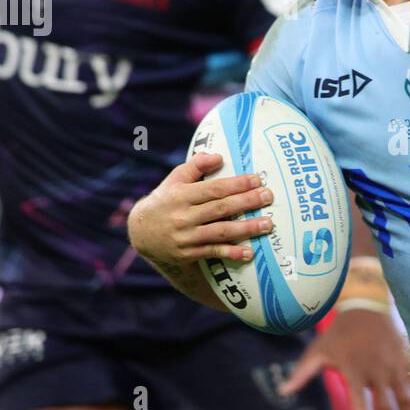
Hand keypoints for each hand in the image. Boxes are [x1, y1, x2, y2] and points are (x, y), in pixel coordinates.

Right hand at [127, 152, 272, 267]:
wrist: (141, 232)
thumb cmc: (165, 200)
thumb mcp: (174, 180)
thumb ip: (195, 166)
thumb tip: (218, 156)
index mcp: (180, 195)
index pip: (213, 188)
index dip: (236, 184)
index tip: (256, 180)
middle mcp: (183, 216)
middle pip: (220, 208)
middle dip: (246, 202)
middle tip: (268, 197)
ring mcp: (186, 237)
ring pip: (220, 231)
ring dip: (246, 228)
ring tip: (267, 224)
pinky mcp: (188, 254)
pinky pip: (213, 252)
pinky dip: (231, 252)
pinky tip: (249, 252)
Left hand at [281, 308, 409, 409]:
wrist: (366, 307)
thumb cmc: (339, 333)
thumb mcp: (318, 350)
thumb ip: (302, 372)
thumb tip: (283, 391)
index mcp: (354, 370)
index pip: (360, 400)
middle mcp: (376, 370)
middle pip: (385, 405)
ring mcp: (394, 366)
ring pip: (404, 398)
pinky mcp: (406, 361)